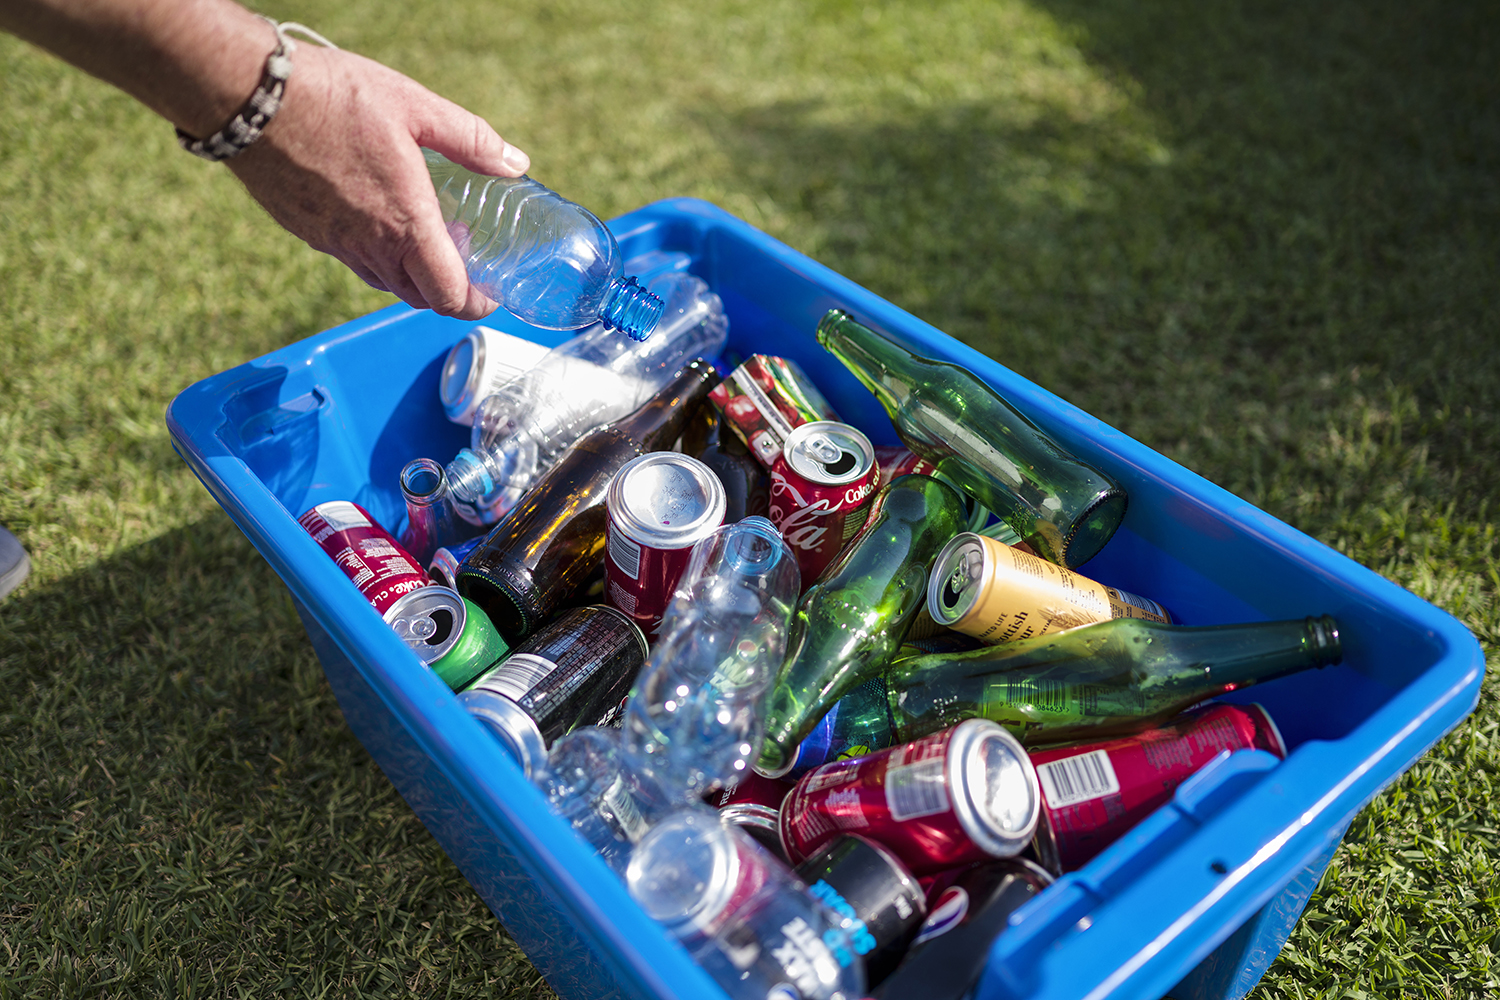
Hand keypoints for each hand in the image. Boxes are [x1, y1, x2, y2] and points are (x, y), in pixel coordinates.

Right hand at [227, 43, 528, 319]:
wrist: (245, 97)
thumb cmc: (332, 97)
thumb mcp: (415, 107)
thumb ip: (471, 140)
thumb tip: (516, 164)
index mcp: (406, 225)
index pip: (449, 297)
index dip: (476, 303)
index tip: (491, 290)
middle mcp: (369, 247)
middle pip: (419, 298)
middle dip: (448, 290)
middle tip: (465, 259)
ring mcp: (334, 244)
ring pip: (384, 281)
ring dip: (411, 272)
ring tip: (427, 233)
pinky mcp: (306, 233)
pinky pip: (351, 259)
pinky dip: (375, 253)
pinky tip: (379, 213)